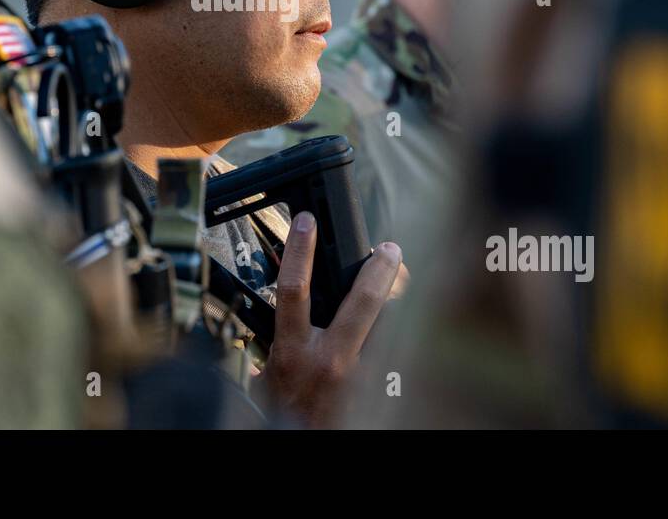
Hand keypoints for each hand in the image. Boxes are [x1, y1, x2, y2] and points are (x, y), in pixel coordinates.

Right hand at [261, 211, 402, 426]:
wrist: (302, 446)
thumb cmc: (281, 414)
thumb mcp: (266, 373)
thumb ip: (278, 340)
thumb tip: (284, 309)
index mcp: (293, 353)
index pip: (294, 291)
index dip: (300, 250)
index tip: (307, 221)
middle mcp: (331, 362)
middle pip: (363, 301)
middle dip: (380, 269)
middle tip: (390, 249)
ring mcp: (360, 377)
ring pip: (390, 325)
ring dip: (397, 302)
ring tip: (400, 281)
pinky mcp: (378, 390)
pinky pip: (392, 350)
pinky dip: (395, 334)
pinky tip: (397, 323)